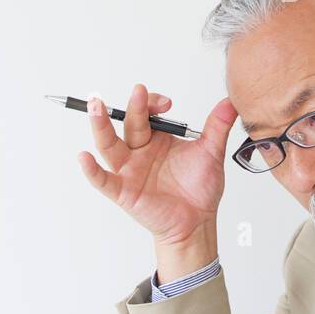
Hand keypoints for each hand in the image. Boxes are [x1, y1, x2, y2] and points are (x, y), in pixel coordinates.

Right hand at [76, 83, 238, 247]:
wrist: (198, 221)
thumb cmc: (199, 188)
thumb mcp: (210, 153)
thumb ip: (217, 127)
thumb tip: (230, 102)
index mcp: (157, 138)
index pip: (147, 113)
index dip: (152, 103)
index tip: (167, 103)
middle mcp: (139, 150)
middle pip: (130, 124)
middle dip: (135, 107)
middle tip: (139, 91)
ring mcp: (129, 170)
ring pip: (109, 145)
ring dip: (100, 126)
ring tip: (95, 106)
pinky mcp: (123, 191)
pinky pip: (103, 180)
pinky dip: (91, 170)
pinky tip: (84, 157)